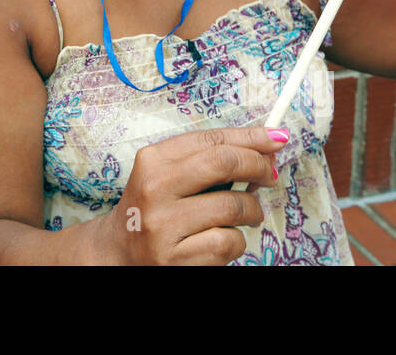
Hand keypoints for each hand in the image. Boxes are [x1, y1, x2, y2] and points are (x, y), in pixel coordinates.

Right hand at [97, 126, 287, 264]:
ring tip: (247, 215)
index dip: (251, 137)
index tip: (276, 139)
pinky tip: (225, 239)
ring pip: (232, 206)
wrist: (119, 252)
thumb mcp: (168, 175)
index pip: (212, 139)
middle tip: (269, 176)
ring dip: (252, 211)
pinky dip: (237, 241)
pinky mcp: (175, 258)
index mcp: (153, 160)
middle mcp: (155, 188)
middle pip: (223, 162)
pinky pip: (227, 242)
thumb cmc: (155, 209)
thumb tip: (266, 147)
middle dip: (258, 166)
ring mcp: (163, 225)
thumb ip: (208, 160)